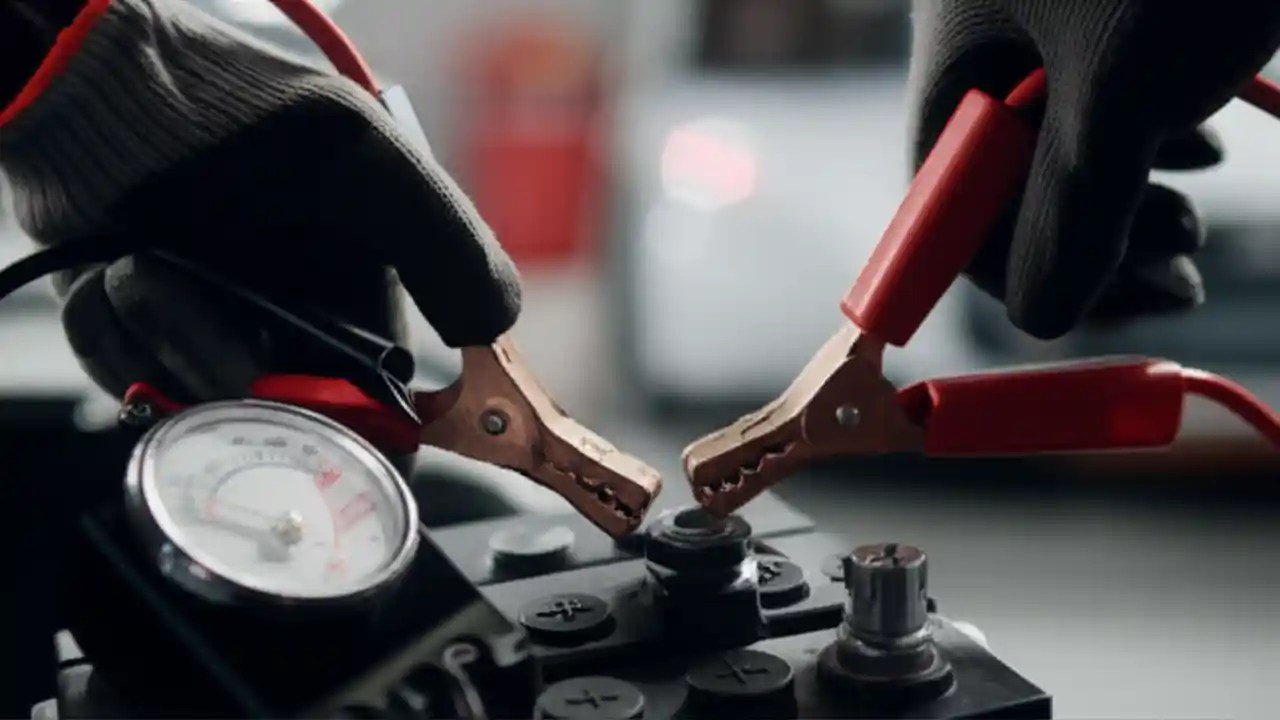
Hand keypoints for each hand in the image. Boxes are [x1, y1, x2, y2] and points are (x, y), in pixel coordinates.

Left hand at [0, 0, 519, 400]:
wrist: (119, 86)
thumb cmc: (254, 117)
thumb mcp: (375, 167)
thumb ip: (451, 245)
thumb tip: (496, 327)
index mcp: (353, 306)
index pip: (373, 408)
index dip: (354, 430)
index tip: (332, 436)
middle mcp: (280, 327)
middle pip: (273, 419)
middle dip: (243, 386)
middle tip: (226, 345)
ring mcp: (202, 331)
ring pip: (188, 398)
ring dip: (166, 333)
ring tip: (154, 267)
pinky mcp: (127, 330)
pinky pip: (116, 373)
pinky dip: (109, 330)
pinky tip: (114, 272)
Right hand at [910, 0, 1279, 338]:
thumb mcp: (1119, 95)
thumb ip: (1069, 214)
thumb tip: (1035, 319)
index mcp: (954, 57)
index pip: (946, 201)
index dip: (1005, 270)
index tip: (1084, 306)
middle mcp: (983, 43)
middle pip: (1008, 182)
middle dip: (1089, 240)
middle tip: (1172, 270)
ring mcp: (1041, 28)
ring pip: (1065, 148)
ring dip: (1129, 204)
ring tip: (1191, 224)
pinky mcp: (1099, 18)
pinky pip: (1107, 104)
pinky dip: (1151, 145)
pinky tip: (1202, 151)